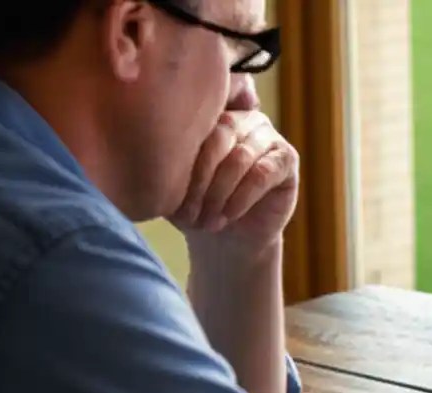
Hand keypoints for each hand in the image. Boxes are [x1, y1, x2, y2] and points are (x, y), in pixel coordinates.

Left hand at [170, 111, 298, 260]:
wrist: (228, 238)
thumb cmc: (196, 206)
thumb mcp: (173, 185)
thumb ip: (162, 164)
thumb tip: (145, 157)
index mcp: (209, 116)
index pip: (194, 125)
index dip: (183, 163)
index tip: (169, 198)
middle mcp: (241, 118)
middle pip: (219, 137)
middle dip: (201, 180)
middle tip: (189, 214)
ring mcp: (267, 135)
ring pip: (240, 157)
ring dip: (220, 193)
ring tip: (207, 221)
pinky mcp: (287, 158)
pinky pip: (263, 173)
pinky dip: (242, 198)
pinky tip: (228, 216)